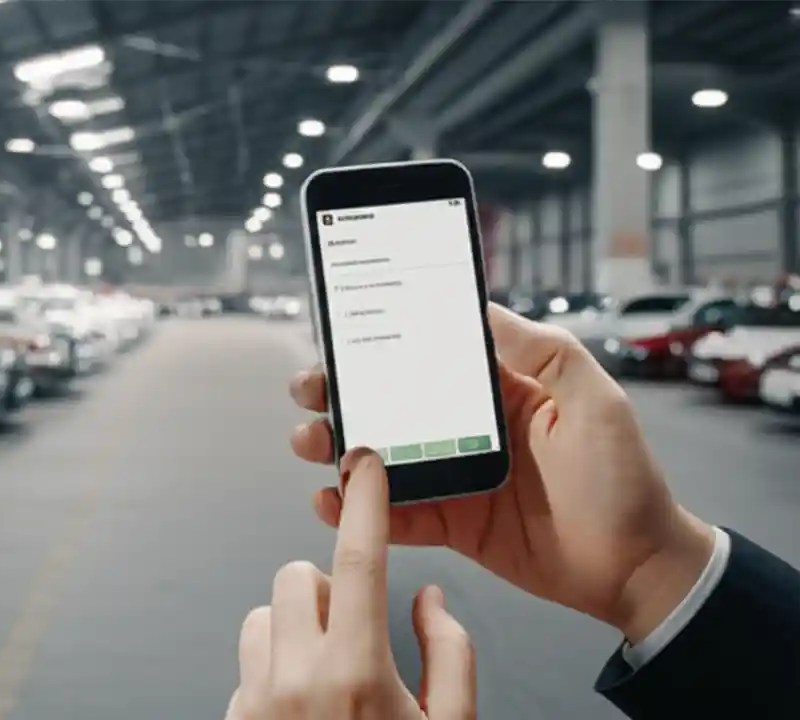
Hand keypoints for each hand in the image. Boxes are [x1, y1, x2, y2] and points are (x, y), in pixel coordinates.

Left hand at [227, 450, 474, 719]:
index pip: (360, 563)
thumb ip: (449, 656)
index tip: (364, 465)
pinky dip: (273, 673)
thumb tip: (431, 602)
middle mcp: (297, 681)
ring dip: (292, 631)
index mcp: (356, 674)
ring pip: (262, 618)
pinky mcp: (234, 719)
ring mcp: (257, 701)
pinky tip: (303, 707)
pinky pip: (246, 666)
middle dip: (324, 590)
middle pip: (296, 578)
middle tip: (350, 633)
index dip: (364, 504)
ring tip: (324, 676)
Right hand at [288, 304, 714, 641]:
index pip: (429, 359)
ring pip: (381, 458)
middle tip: (309, 390)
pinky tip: (328, 501)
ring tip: (309, 442)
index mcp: (498, 392)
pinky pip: (394, 515)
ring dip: (338, 448)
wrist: (636, 569)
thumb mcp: (594, 399)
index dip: (381, 346)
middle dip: (342, 394)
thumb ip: (542, 351)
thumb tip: (481, 309)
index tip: (341, 334)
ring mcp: (454, 478)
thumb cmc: (623, 479)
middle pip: (390, 405)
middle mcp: (467, 430)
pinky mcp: (450, 525)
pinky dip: (358, 509)